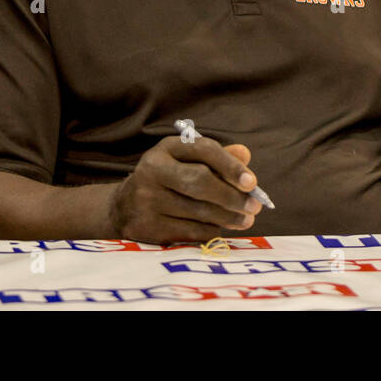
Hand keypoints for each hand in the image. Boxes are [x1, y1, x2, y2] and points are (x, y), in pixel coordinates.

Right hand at [108, 136, 263, 243]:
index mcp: (166, 148)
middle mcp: (152, 170)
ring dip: (228, 217)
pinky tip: (221, 228)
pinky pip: (189, 231)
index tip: (253, 183)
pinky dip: (211, 231)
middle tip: (255, 207)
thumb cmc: (168, 180)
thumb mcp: (187, 161)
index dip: (230, 166)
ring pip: (197, 211)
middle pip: (200, 181)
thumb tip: (245, 154)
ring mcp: (147, 199)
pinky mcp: (146, 226)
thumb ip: (217, 157)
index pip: (203, 150)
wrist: (125, 207)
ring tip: (245, 220)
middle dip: (232, 196)